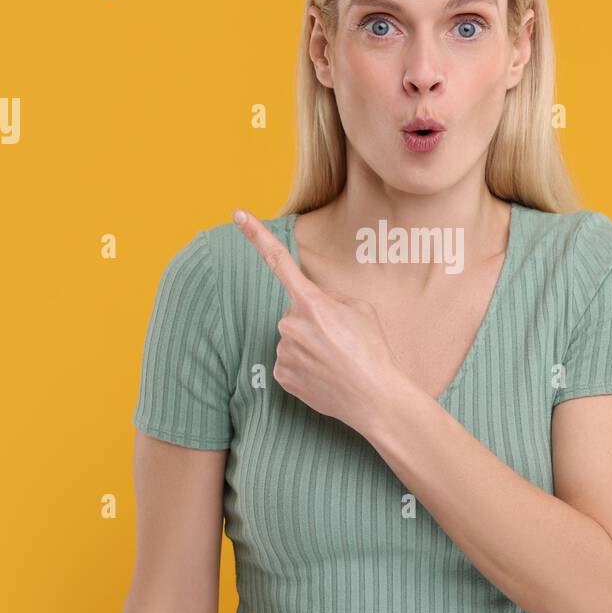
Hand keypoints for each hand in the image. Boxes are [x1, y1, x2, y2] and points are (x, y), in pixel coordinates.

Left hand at [233, 208, 401, 433]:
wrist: (374, 398)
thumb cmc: (372, 351)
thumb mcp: (361, 310)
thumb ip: (331, 299)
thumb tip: (315, 306)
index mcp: (312, 303)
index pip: (279, 261)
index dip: (256, 235)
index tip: (237, 214)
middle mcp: (291, 325)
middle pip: (295, 312)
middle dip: (313, 321)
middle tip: (340, 340)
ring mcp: (284, 352)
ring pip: (291, 339)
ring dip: (309, 345)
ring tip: (336, 360)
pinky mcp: (281, 376)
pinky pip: (288, 362)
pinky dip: (303, 366)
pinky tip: (323, 375)